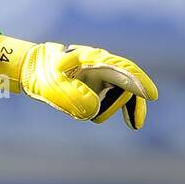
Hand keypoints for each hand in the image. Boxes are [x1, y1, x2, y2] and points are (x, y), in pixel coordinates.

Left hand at [0, 35, 157, 128]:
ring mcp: (103, 74)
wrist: (33, 68)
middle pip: (126, 84)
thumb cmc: (42, 73)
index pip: (123, 69)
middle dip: (124, 103)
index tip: (151, 95)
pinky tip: (133, 123)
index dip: (138, 82)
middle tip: (128, 120)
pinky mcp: (101, 84)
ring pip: (123, 92)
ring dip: (119, 108)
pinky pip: (119, 96)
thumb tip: (93, 111)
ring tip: (129, 122)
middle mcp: (103, 65)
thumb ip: (72, 97)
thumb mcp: (52, 86)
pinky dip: (126, 108)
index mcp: (93, 59)